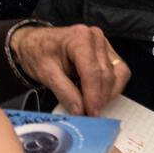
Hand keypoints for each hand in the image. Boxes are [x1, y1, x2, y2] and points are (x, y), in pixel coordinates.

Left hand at [9, 24, 129, 114]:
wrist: (34, 42)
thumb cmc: (37, 53)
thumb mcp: (45, 74)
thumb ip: (64, 92)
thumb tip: (80, 111)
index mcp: (80, 38)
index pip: (93, 72)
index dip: (94, 96)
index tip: (91, 114)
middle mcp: (96, 37)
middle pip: (107, 75)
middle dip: (99, 98)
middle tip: (89, 115)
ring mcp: (103, 43)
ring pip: (117, 75)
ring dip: (107, 94)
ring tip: (91, 105)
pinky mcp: (107, 51)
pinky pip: (119, 72)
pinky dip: (110, 87)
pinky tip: (96, 94)